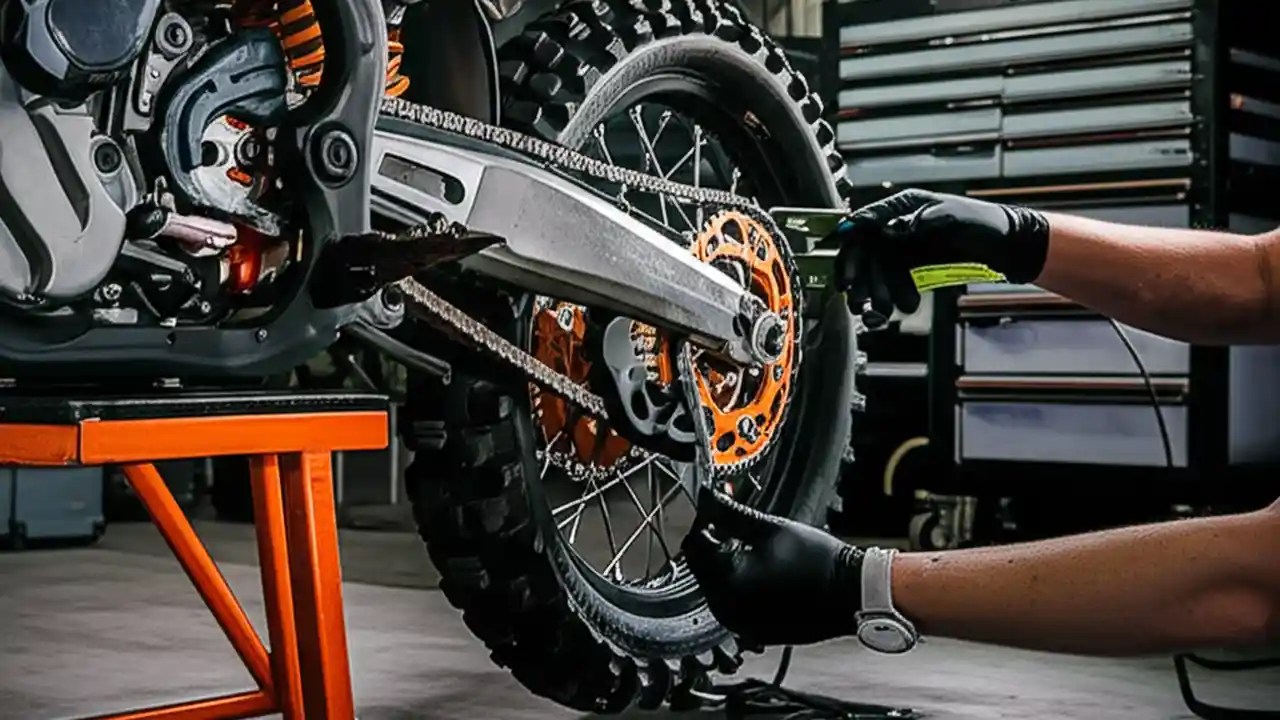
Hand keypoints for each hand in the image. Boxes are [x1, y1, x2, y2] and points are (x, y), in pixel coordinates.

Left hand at [682, 490, 864, 646]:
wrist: (852, 594)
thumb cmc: (818, 561)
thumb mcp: (769, 528)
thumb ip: (731, 512)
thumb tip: (709, 495)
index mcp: (728, 581)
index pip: (695, 546)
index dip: (703, 521)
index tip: (715, 507)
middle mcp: (728, 609)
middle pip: (701, 568)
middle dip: (713, 543)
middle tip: (730, 522)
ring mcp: (740, 625)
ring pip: (716, 587)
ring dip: (724, 564)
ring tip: (746, 544)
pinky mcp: (753, 632)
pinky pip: (732, 604)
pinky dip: (737, 585)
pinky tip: (757, 569)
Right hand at [833, 189, 1050, 326]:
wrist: (1007, 248)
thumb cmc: (986, 223)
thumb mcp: (956, 216)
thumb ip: (924, 220)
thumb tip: (893, 228)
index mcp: (907, 205)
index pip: (871, 218)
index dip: (853, 235)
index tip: (842, 250)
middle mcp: (899, 226)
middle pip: (867, 249)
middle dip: (858, 273)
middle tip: (852, 294)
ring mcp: (904, 248)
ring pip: (877, 271)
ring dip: (873, 292)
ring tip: (874, 312)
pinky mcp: (912, 268)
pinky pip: (893, 283)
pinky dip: (892, 298)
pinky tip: (896, 310)